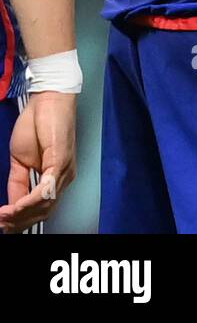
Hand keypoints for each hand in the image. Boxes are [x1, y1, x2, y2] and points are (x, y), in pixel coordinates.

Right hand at [0, 91, 75, 233]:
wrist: (48, 100)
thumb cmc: (38, 125)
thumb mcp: (20, 160)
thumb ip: (17, 183)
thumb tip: (12, 204)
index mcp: (55, 178)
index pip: (40, 209)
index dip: (19, 220)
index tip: (2, 222)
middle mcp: (64, 177)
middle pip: (43, 212)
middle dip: (18, 221)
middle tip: (1, 222)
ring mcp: (64, 170)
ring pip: (45, 205)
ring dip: (21, 214)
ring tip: (4, 215)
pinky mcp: (61, 160)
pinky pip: (47, 188)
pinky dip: (30, 200)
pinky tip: (17, 205)